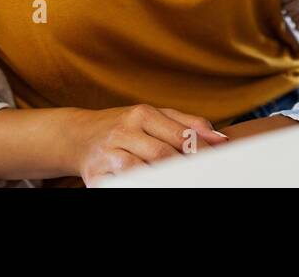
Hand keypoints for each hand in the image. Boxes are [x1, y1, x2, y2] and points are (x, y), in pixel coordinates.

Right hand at [71, 104, 228, 186]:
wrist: (78, 136)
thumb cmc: (124, 126)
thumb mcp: (154, 116)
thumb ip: (187, 123)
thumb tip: (220, 138)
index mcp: (142, 114)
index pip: (179, 134)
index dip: (200, 150)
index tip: (217, 161)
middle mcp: (124, 132)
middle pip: (161, 154)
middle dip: (184, 167)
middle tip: (203, 176)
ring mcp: (108, 155)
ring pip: (140, 171)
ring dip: (162, 178)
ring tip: (181, 181)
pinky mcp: (96, 177)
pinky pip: (122, 184)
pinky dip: (139, 184)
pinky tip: (152, 183)